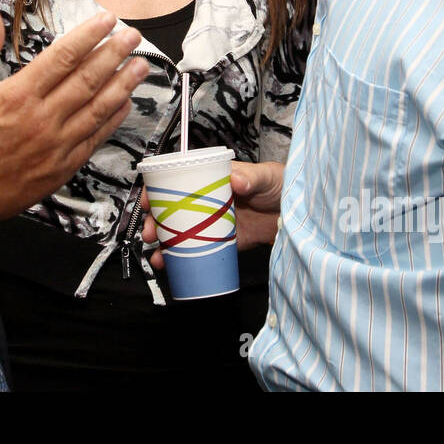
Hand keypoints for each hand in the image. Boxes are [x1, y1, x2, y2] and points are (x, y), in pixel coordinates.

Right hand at [0, 7, 147, 231]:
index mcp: (17, 94)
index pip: (63, 57)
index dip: (89, 36)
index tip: (107, 20)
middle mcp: (41, 118)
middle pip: (88, 79)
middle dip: (114, 54)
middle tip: (133, 37)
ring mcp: (54, 146)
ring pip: (98, 109)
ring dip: (123, 85)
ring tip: (141, 66)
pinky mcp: (60, 168)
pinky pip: (93, 139)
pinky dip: (112, 120)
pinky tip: (125, 104)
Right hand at [142, 159, 284, 269]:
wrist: (296, 214)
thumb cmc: (280, 185)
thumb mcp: (265, 176)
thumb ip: (252, 177)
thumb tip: (237, 180)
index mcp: (210, 179)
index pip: (177, 180)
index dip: (157, 190)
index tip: (147, 199)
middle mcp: (205, 200)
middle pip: (172, 209)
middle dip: (154, 221)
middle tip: (149, 233)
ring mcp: (211, 222)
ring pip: (179, 231)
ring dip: (163, 243)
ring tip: (156, 256)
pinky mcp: (221, 242)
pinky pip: (196, 251)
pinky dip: (181, 259)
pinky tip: (169, 267)